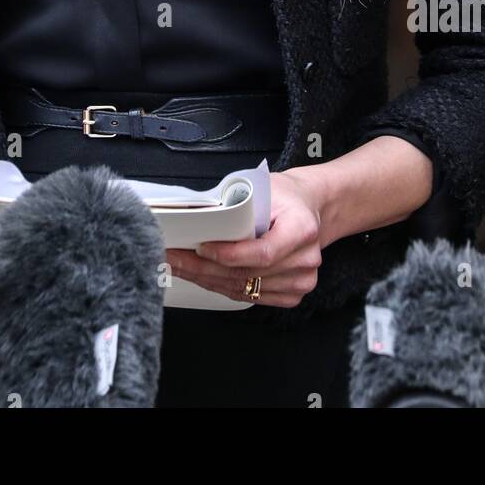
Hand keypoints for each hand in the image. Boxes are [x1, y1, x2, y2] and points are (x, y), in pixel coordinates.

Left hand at [164, 171, 324, 307]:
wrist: (310, 208)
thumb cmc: (285, 196)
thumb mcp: (264, 187)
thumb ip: (239, 204)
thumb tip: (200, 217)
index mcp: (302, 229)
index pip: (263, 253)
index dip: (229, 255)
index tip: (201, 248)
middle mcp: (305, 260)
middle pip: (249, 274)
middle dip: (205, 268)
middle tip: (175, 259)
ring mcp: (300, 281)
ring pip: (245, 289)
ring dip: (209, 280)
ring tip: (181, 268)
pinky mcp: (292, 294)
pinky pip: (251, 296)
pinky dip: (224, 288)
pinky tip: (203, 277)